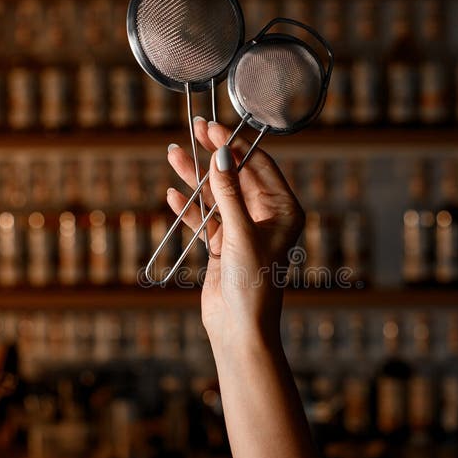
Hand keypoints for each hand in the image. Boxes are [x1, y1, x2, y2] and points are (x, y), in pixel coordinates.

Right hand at [166, 119, 304, 345]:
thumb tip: (221, 154)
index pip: (259, 166)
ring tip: (173, 155)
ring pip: (217, 196)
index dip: (234, 145)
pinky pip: (205, 220)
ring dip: (196, 179)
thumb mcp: (240, 232)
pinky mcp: (224, 247)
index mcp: (284, 210)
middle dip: (213, 156)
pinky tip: (173, 195)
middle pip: (236, 177)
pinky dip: (190, 208)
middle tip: (193, 129)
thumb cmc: (253, 283)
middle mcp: (266, 217)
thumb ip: (228, 193)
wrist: (240, 329)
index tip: (212, 128)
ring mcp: (244, 231)